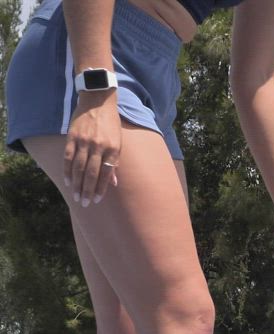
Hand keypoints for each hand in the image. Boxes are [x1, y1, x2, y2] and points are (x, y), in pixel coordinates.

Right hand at [63, 92, 120, 206]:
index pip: (105, 174)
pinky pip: (68, 157)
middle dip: (87, 190)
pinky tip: (67, 180)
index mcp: (113, 149)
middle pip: (91, 173)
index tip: (96, 199)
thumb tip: (113, 183)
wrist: (98, 101)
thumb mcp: (118, 142)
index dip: (100, 188)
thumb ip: (114, 162)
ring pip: (78, 167)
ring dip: (76, 184)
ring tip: (75, 195)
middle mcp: (98, 147)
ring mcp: (84, 142)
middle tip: (84, 203)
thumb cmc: (111, 124)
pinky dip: (67, 170)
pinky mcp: (72, 137)